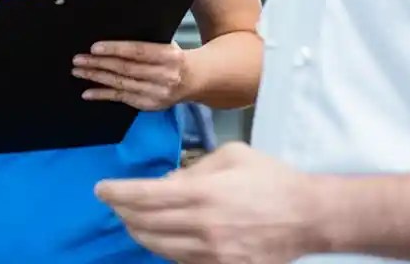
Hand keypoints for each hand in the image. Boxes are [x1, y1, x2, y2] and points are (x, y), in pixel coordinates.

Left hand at [72, 40, 191, 110]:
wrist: (195, 80)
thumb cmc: (174, 57)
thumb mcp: (166, 43)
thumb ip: (145, 43)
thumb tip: (111, 39)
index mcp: (168, 56)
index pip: (137, 52)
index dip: (115, 49)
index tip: (94, 47)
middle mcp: (163, 76)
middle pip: (125, 69)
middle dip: (99, 64)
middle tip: (78, 59)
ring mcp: (156, 93)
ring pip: (120, 84)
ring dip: (96, 77)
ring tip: (78, 71)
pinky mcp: (149, 105)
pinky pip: (121, 99)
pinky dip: (103, 95)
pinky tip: (87, 92)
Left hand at [95, 143, 325, 263]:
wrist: (309, 217)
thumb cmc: (272, 179)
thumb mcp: (232, 156)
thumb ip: (194, 169)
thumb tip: (165, 183)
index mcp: (204, 193)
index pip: (144, 196)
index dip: (117, 194)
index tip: (100, 190)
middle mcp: (203, 226)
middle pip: (145, 225)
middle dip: (123, 214)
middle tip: (115, 204)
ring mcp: (213, 253)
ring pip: (159, 248)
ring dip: (139, 233)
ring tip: (133, 221)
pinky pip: (181, 262)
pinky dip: (165, 249)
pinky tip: (162, 237)